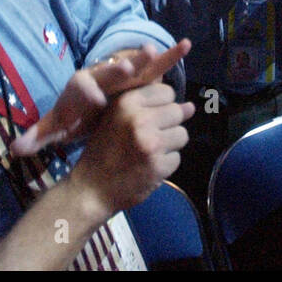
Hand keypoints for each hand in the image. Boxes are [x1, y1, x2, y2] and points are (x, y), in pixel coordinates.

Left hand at [12, 40, 190, 154]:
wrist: (87, 98)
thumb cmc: (73, 113)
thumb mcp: (55, 126)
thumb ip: (37, 136)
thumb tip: (15, 150)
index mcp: (79, 87)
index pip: (81, 88)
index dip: (88, 92)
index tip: (97, 98)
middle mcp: (102, 74)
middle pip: (111, 69)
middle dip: (120, 67)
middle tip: (131, 64)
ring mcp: (122, 72)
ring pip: (136, 64)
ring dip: (149, 58)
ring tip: (162, 49)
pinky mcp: (138, 74)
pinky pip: (155, 65)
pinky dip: (169, 56)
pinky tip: (185, 46)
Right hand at [64, 77, 194, 215]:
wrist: (92, 189)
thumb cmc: (103, 150)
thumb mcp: (116, 117)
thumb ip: (148, 105)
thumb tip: (189, 106)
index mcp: (126, 102)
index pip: (166, 92)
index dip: (162, 105)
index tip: (149, 118)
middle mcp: (139, 119)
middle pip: (177, 112)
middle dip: (168, 125)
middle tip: (148, 138)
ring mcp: (151, 143)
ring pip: (182, 134)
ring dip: (169, 145)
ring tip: (148, 152)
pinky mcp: (158, 165)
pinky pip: (177, 158)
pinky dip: (166, 164)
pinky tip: (148, 167)